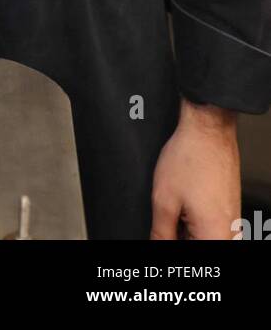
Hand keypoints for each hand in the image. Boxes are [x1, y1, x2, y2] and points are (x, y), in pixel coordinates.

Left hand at [150, 100, 240, 238]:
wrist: (208, 129)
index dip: (170, 246)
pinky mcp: (228, 209)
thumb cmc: (191, 157)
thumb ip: (161, 233)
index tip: (162, 236)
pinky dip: (194, 222)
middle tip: (167, 222)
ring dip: (185, 231)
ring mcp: (231, 220)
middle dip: (178, 238)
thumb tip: (156, 246)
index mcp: (215, 235)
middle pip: (199, 247)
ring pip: (203, 237)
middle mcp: (229, 231)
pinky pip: (211, 227)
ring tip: (175, 211)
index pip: (190, 258)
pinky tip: (183, 207)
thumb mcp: (164, 199)